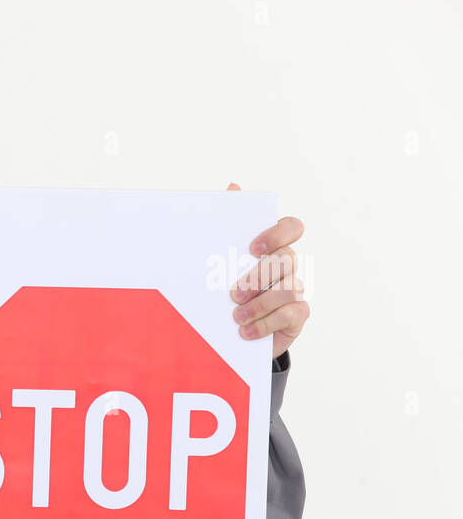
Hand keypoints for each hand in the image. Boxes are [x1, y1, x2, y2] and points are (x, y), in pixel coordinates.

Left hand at [226, 182, 310, 359]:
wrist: (229, 331)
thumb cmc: (225, 289)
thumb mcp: (220, 260)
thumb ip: (227, 226)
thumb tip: (234, 186)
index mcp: (271, 247)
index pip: (291, 226)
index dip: (277, 233)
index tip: (253, 248)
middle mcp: (287, 265)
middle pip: (287, 259)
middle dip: (259, 277)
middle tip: (233, 294)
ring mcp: (295, 289)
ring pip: (290, 287)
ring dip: (260, 305)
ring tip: (236, 318)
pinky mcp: (297, 315)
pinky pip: (293, 313)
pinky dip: (266, 324)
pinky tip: (246, 332)